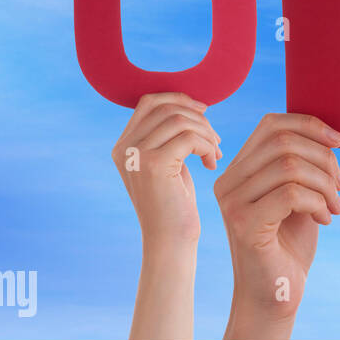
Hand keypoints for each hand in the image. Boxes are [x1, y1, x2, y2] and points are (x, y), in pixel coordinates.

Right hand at [112, 92, 220, 246]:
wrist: (170, 241)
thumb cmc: (175, 203)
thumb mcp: (169, 163)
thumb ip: (169, 135)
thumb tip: (192, 105)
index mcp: (123, 144)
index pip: (150, 101)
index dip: (180, 99)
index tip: (204, 112)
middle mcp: (123, 147)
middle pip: (167, 108)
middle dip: (199, 118)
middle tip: (215, 141)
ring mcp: (136, 155)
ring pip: (181, 121)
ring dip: (207, 133)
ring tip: (216, 153)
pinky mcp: (153, 165)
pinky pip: (190, 138)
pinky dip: (208, 147)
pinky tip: (212, 164)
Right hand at [215, 113, 339, 339]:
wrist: (277, 290)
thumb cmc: (289, 242)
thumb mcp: (300, 194)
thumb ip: (305, 164)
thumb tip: (331, 135)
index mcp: (239, 169)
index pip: (271, 124)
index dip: (309, 124)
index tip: (339, 142)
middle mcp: (229, 181)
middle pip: (283, 142)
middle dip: (325, 159)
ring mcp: (232, 202)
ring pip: (290, 166)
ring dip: (325, 184)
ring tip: (335, 206)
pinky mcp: (245, 224)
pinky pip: (291, 194)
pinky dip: (318, 202)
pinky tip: (325, 219)